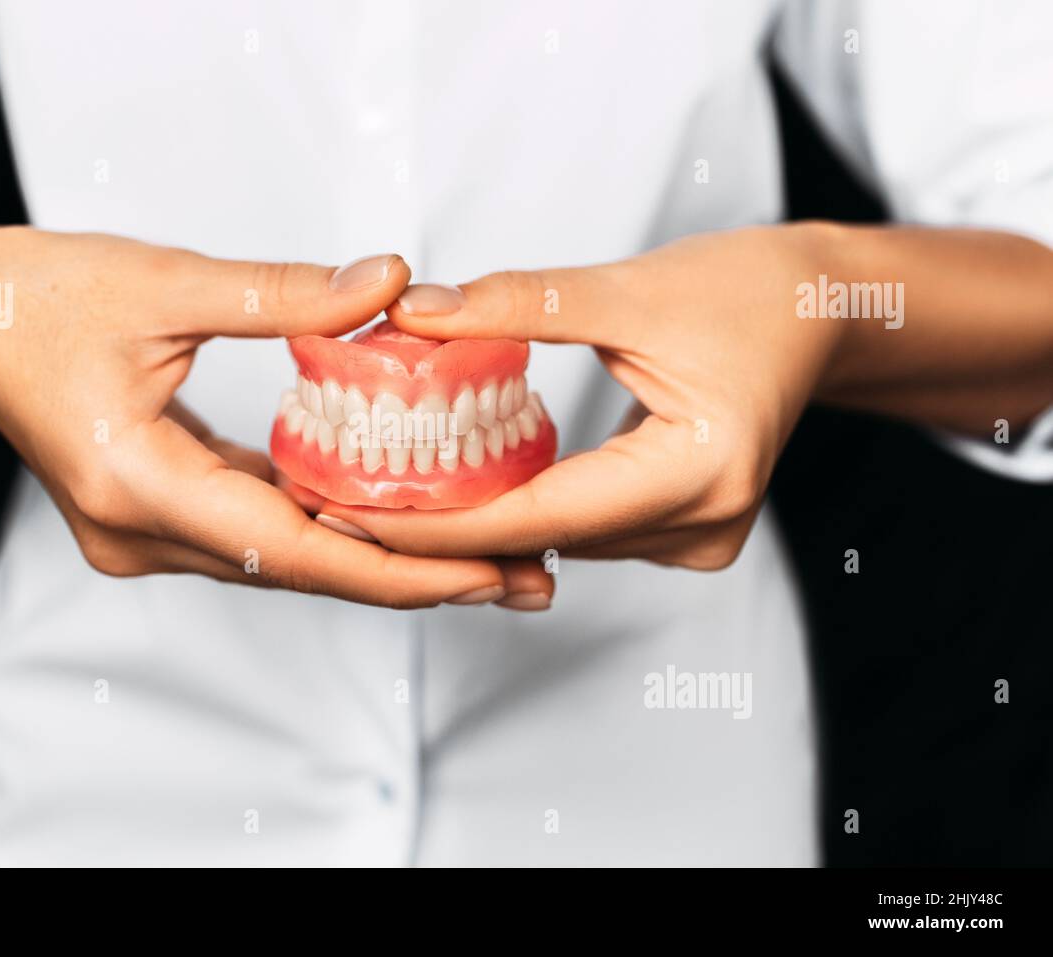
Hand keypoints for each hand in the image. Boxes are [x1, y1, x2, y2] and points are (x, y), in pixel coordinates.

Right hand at [0, 227, 550, 606]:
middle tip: (526, 576)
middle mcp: (141, 533)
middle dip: (416, 573)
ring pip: (286, 557)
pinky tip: (399, 516)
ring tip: (488, 554)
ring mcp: (146, 534)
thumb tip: (394, 283)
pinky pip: (260, 528)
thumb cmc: (32, 299)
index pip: (294, 549)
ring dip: (382, 554)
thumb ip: (285, 293)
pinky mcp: (157, 515)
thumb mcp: (162, 282)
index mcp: (136, 487)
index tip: (491, 571)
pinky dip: (330, 523)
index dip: (400, 567)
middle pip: (304, 569)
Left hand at [315, 224, 844, 569]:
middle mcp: (703, 525)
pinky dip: (524, 507)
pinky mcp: (685, 532)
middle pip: (541, 538)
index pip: (538, 516)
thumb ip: (519, 306)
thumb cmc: (747, 291)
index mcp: (699, 472)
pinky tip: (463, 485)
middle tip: (339, 500)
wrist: (821, 311)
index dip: (436, 523)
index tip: (349, 514)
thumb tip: (415, 312)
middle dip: (440, 524)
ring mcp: (698, 539)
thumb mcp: (628, 289)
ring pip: (558, 540)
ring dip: (478, 518)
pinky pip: (582, 529)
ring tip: (380, 490)